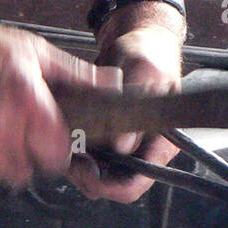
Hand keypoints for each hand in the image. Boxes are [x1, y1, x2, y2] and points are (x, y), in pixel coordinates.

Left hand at [68, 21, 183, 203]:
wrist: (137, 41)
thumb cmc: (150, 52)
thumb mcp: (145, 69)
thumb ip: (137, 99)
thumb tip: (124, 143)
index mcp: (163, 141)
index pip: (139, 180)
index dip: (114, 186)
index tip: (91, 175)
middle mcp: (145, 147)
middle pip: (116, 181)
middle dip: (90, 176)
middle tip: (72, 159)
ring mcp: (125, 144)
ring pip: (99, 172)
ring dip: (80, 164)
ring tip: (66, 145)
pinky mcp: (107, 135)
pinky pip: (89, 155)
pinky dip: (75, 150)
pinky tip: (65, 134)